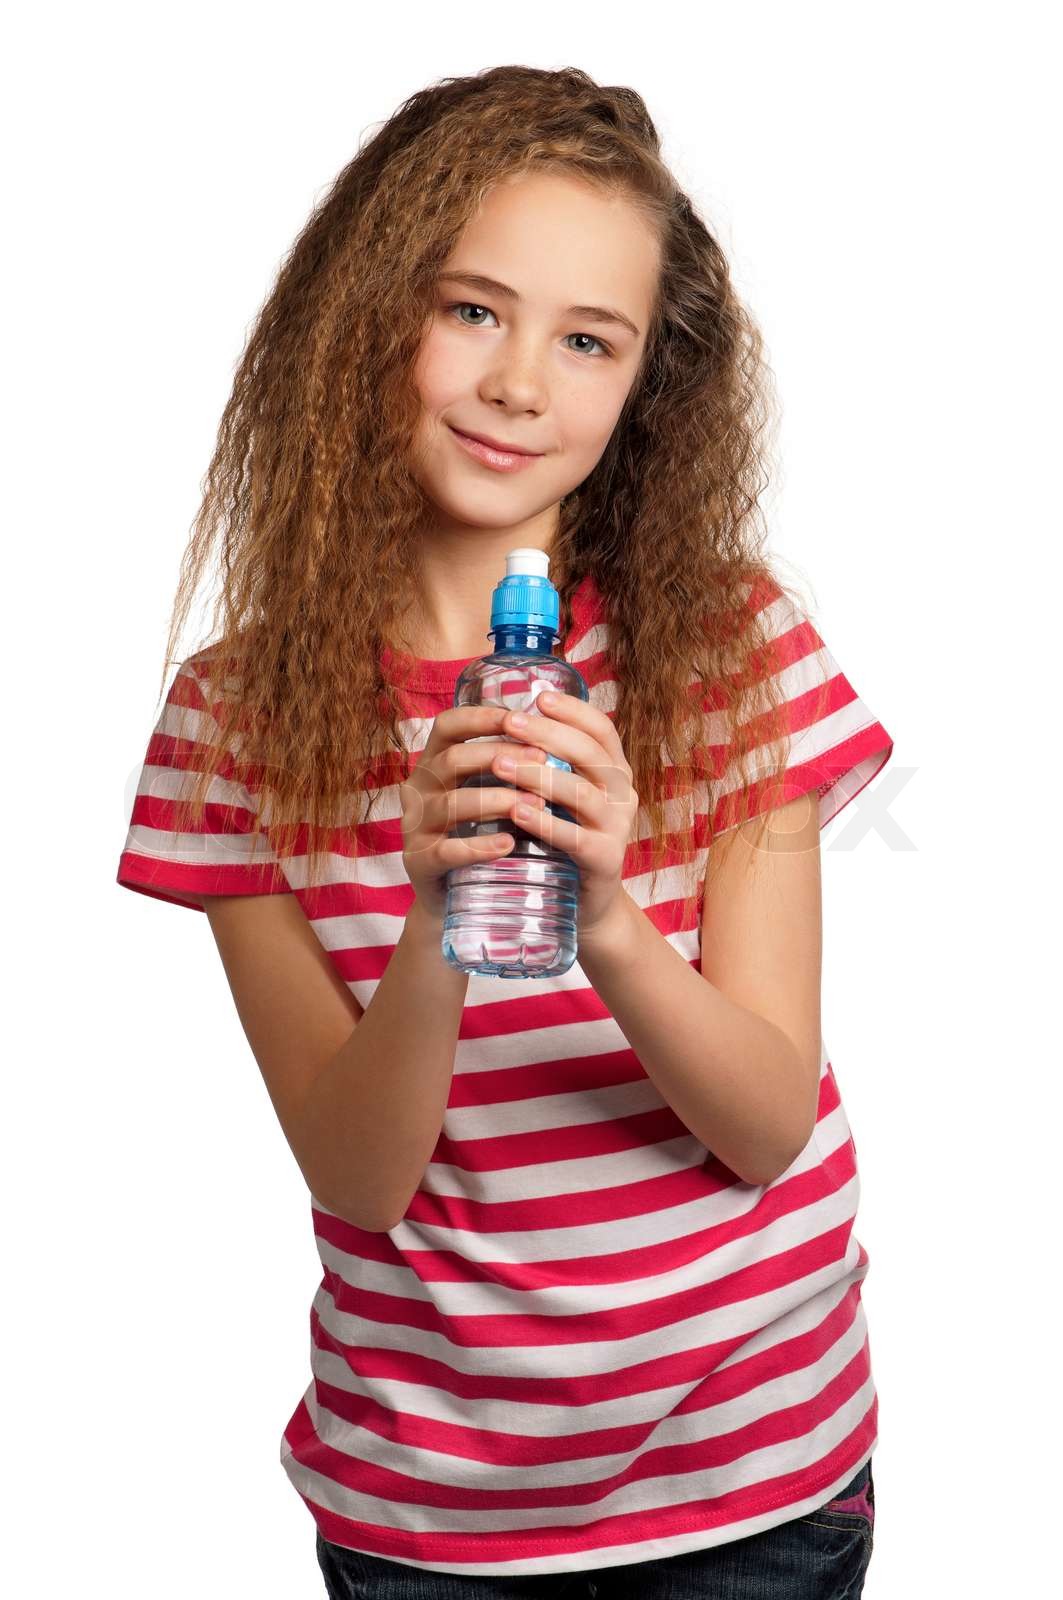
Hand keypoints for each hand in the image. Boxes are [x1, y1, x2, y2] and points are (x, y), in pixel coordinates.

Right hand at [398, 705, 549, 925]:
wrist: (458, 894)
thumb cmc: (482, 830)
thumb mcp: (488, 790)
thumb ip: (508, 764)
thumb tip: (560, 733)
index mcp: (433, 762)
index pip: (448, 726)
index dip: (482, 718)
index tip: (522, 717)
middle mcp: (418, 789)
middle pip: (451, 761)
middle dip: (499, 756)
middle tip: (542, 760)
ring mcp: (415, 827)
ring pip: (451, 804)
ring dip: (496, 800)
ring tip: (537, 803)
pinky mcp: (419, 863)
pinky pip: (446, 851)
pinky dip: (479, 846)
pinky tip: (509, 843)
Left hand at [490, 690, 638, 935]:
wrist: (587, 902)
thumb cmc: (567, 838)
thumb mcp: (565, 794)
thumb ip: (552, 762)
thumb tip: (513, 717)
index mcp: (615, 771)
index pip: (601, 730)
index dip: (573, 710)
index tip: (539, 698)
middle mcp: (623, 795)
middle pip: (590, 754)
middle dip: (547, 734)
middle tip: (509, 722)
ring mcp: (618, 829)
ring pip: (582, 793)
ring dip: (538, 775)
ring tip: (500, 763)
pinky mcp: (606, 861)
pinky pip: (576, 839)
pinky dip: (545, 823)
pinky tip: (517, 811)